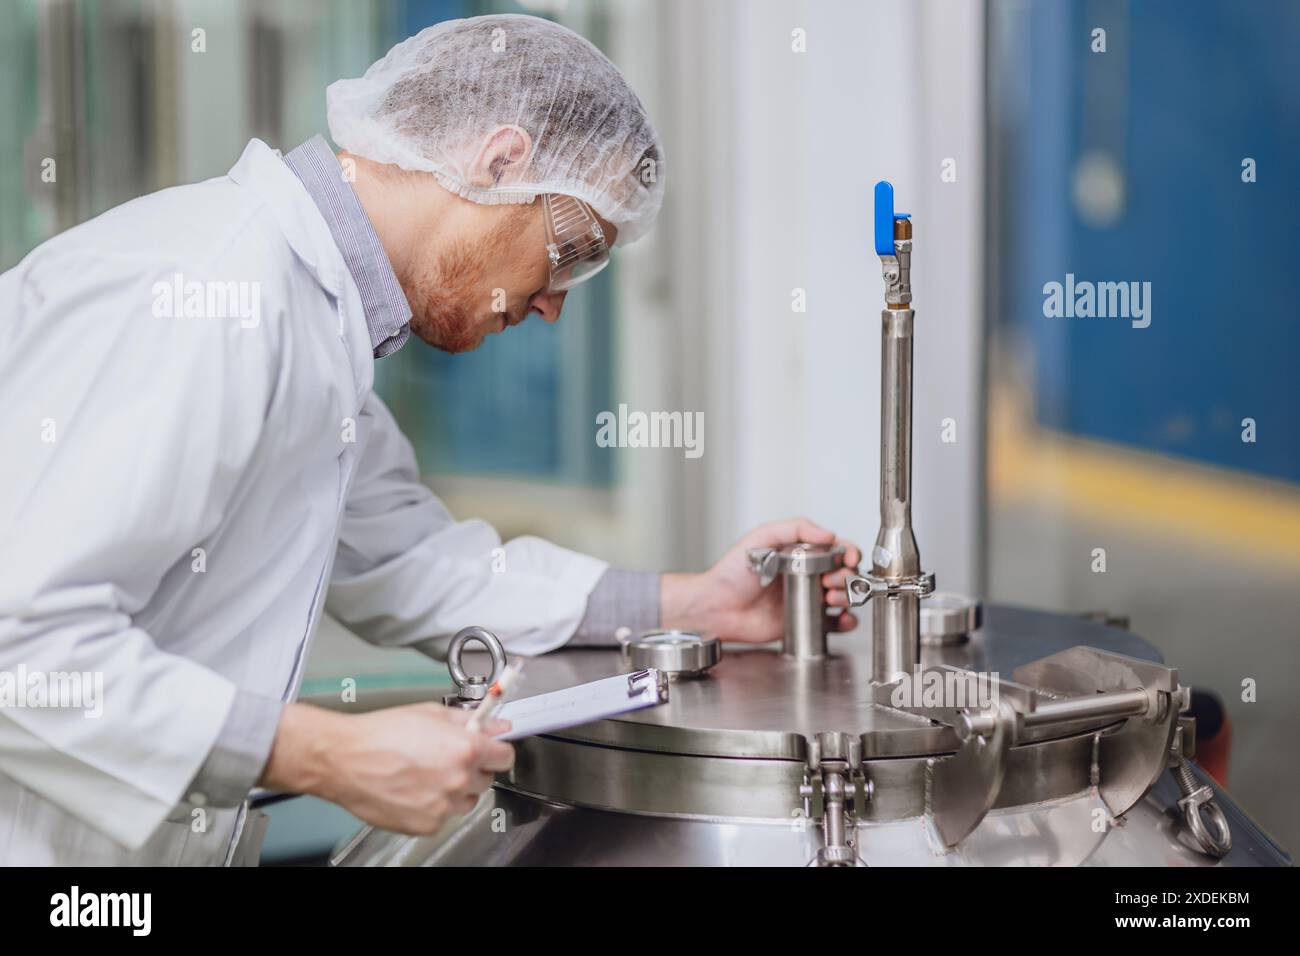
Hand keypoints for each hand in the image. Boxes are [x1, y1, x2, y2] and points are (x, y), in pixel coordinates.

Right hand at [262, 702, 514, 834]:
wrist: (344, 759)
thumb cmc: (381, 733)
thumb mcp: (431, 713)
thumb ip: (471, 720)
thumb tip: (498, 725)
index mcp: (465, 749)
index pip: (505, 756)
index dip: (496, 750)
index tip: (489, 749)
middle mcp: (458, 780)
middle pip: (486, 779)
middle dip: (472, 768)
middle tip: (446, 757)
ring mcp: (443, 806)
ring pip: (466, 800)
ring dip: (455, 789)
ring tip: (425, 773)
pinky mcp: (426, 825)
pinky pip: (443, 816)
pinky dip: (433, 806)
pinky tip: (413, 788)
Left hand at [661, 517, 861, 643]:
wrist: (717, 607)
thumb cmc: (732, 573)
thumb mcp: (762, 538)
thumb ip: (795, 528)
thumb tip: (828, 533)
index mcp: (801, 554)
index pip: (835, 550)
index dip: (848, 552)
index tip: (848, 558)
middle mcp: (807, 576)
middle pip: (844, 574)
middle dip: (847, 577)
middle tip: (830, 582)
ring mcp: (807, 600)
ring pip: (843, 598)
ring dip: (848, 597)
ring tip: (831, 599)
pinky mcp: (805, 622)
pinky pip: (833, 624)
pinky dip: (846, 622)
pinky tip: (842, 619)